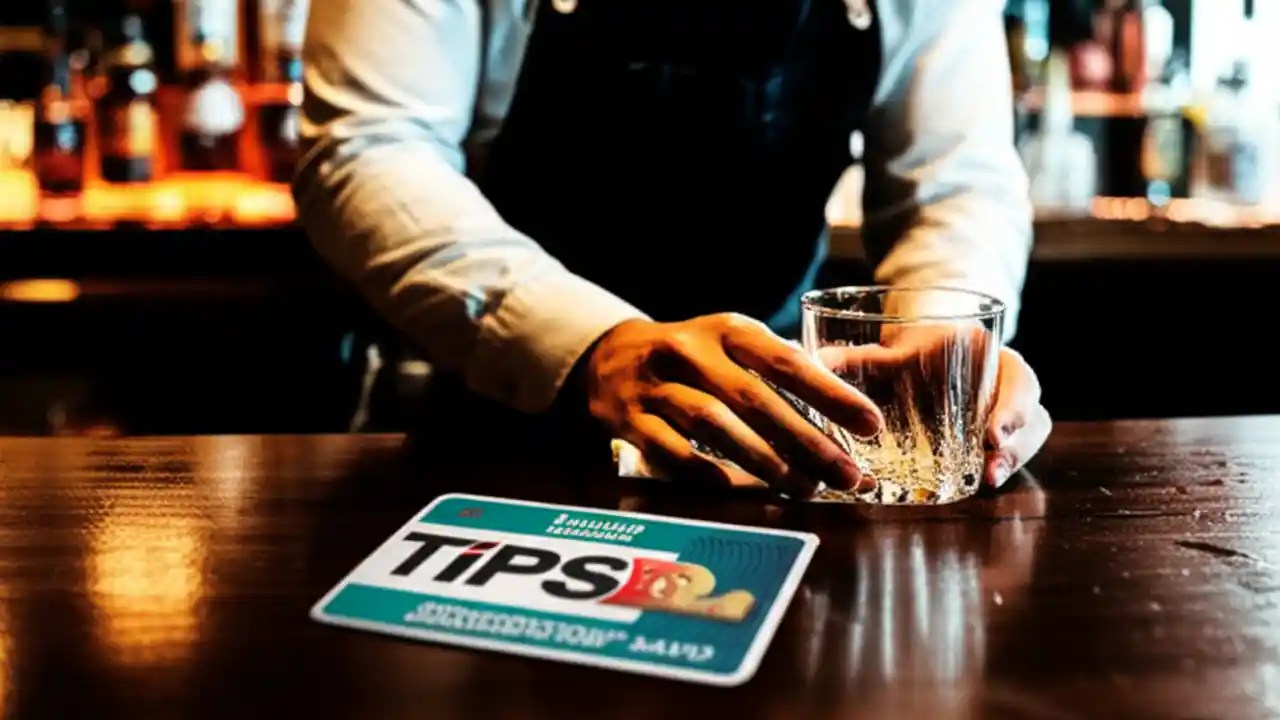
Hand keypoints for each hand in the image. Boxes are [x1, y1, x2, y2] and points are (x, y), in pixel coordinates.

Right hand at [583, 314, 882, 496]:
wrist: (609, 357)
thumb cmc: (693, 357)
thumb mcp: (732, 344)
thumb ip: (777, 369)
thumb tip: (845, 413)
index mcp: (727, 330)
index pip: (786, 361)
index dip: (830, 394)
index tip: (870, 425)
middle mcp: (691, 353)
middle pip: (755, 399)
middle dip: (807, 440)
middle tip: (847, 475)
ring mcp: (657, 387)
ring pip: (714, 425)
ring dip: (764, 461)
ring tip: (805, 488)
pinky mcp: (630, 421)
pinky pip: (671, 451)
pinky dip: (705, 472)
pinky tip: (739, 491)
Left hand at [818, 327, 1050, 488]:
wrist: (920, 358)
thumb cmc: (910, 354)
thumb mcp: (892, 353)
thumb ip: (859, 360)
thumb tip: (815, 363)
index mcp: (991, 358)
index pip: (1019, 380)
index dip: (1012, 409)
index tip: (992, 436)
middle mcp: (1006, 388)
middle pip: (1030, 419)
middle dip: (1015, 447)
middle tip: (991, 470)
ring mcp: (1005, 416)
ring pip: (1024, 441)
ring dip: (1009, 463)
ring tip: (987, 482)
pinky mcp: (992, 442)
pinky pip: (1007, 457)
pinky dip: (997, 471)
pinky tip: (977, 488)